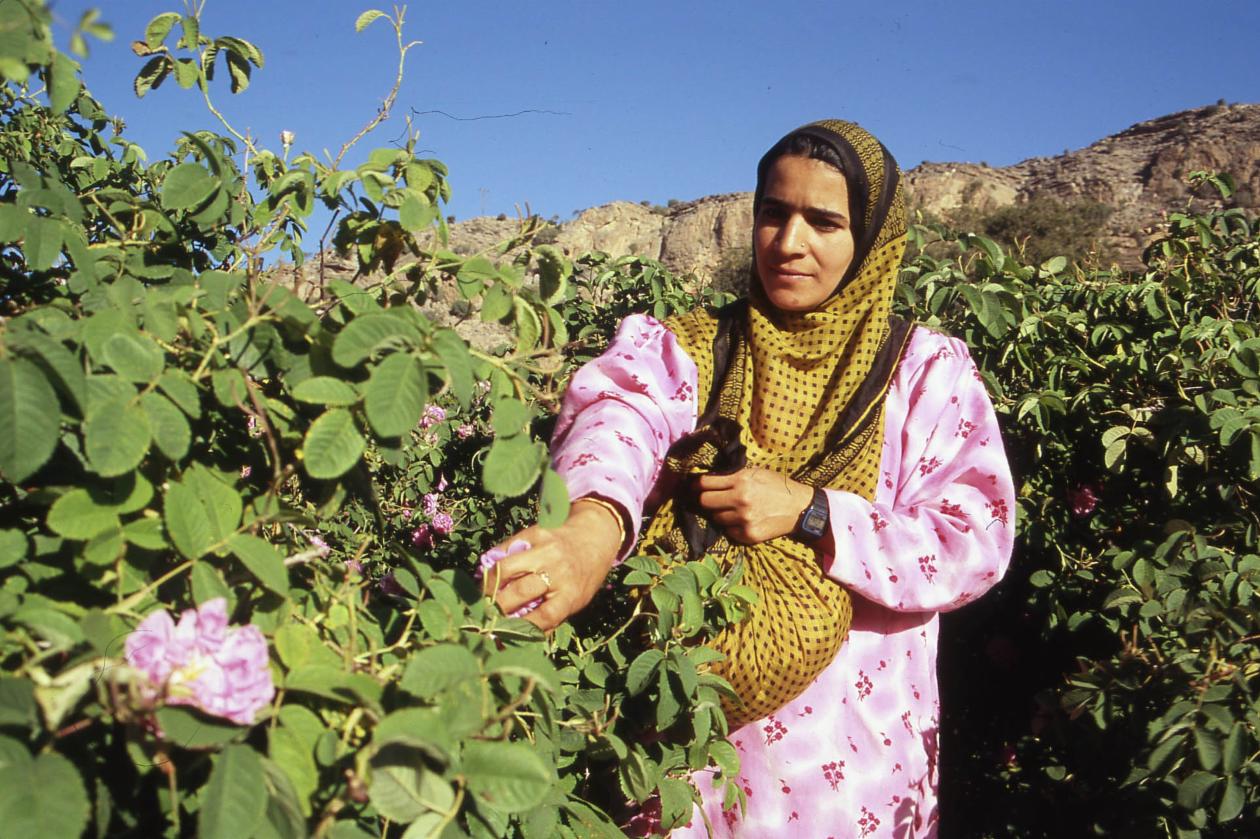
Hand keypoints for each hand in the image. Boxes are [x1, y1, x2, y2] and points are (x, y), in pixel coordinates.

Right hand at [481, 498, 624, 630]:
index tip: (502, 635)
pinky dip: (493, 564)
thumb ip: (547, 620)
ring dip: (488, 584)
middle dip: (497, 607)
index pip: (543, 615)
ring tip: (481, 596)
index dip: (520, 627)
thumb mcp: (574, 603)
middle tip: (484, 616)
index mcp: (571, 593)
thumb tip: (510, 640)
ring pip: (506, 567)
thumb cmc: (581, 579)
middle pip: (520, 591)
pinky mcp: (535, 534)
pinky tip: (488, 575)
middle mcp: (559, 570)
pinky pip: (505, 549)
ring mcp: (546, 550)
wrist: (593, 538)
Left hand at [694, 467, 814, 543]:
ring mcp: (743, 520)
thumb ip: (734, 476)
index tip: (693, 487)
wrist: (800, 508)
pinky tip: (742, 521)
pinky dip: (732, 526)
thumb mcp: (756, 473)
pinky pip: (728, 531)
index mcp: (741, 481)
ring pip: (716, 518)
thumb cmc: (778, 486)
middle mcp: (740, 500)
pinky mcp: (748, 535)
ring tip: (732, 509)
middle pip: (705, 502)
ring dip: (720, 513)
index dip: (696, 485)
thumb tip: (709, 479)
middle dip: (705, 500)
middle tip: (710, 499)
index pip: (705, 483)